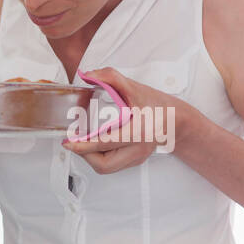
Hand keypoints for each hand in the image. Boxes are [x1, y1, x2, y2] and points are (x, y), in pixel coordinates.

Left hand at [61, 67, 184, 173]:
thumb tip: (89, 75)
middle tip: (75, 141)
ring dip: (90, 155)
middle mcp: (138, 150)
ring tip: (85, 140)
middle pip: (103, 165)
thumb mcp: (134, 87)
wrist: (175, 119)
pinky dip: (99, 155)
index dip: (83, 145)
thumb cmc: (157, 105)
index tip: (69, 141)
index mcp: (138, 132)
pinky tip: (98, 142)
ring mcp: (137, 158)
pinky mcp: (134, 161)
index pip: (105, 143)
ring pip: (105, 167)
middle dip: (84, 154)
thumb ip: (110, 77)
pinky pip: (111, 164)